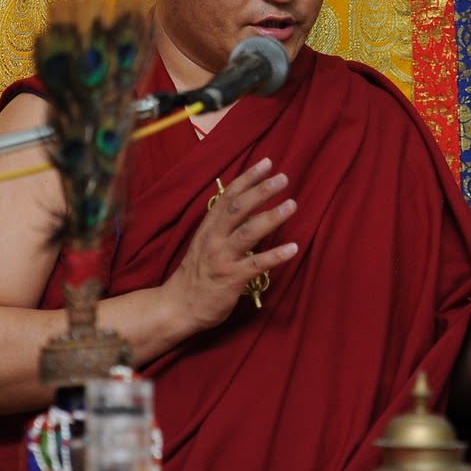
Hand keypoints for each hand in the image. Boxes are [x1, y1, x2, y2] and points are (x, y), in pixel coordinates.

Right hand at [167, 158, 298, 329]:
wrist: (177, 306)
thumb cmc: (196, 274)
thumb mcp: (205, 243)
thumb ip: (223, 226)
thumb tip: (247, 207)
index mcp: (208, 228)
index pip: (227, 196)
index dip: (247, 178)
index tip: (266, 164)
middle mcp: (214, 239)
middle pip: (238, 208)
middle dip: (261, 191)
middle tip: (283, 178)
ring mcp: (222, 258)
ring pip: (247, 232)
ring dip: (271, 217)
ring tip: (291, 205)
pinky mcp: (230, 279)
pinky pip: (255, 264)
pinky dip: (275, 255)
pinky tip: (293, 248)